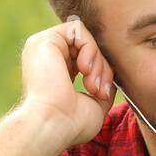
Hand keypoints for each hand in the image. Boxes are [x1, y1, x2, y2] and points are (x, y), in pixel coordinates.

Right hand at [19, 18, 116, 149]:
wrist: (53, 126)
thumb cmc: (71, 124)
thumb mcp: (94, 104)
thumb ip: (102, 85)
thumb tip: (112, 75)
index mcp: (54, 71)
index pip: (86, 59)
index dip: (101, 72)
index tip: (102, 94)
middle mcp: (46, 57)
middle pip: (88, 47)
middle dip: (102, 67)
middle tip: (98, 90)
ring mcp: (43, 47)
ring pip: (85, 39)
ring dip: (98, 61)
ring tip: (92, 85)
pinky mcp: (46, 39)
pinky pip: (78, 29)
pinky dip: (89, 48)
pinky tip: (85, 70)